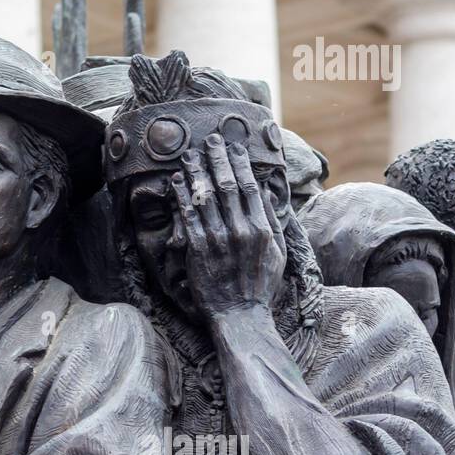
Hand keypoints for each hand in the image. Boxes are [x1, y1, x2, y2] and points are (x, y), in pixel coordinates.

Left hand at [171, 134, 285, 318]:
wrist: (240, 315)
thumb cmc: (260, 285)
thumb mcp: (277, 252)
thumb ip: (271, 220)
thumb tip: (264, 191)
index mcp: (262, 229)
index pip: (250, 188)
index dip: (241, 164)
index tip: (234, 147)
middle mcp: (241, 231)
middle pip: (227, 186)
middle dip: (217, 159)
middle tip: (210, 140)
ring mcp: (218, 240)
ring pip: (205, 197)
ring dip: (196, 172)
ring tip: (189, 154)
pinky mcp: (198, 250)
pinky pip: (188, 216)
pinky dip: (182, 196)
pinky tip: (177, 181)